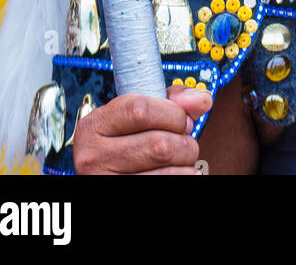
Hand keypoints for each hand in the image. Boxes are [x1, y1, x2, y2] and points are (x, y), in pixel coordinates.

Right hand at [72, 85, 212, 174]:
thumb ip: (167, 102)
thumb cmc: (120, 144)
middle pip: (159, 144)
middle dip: (184, 141)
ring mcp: (105, 182)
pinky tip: (179, 173)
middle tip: (185, 142)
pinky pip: (167, 185)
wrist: (96, 178)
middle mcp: (94, 157)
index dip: (172, 113)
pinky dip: (183, 177)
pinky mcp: (118, 197)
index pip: (140, 110)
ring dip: (186, 164)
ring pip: (167, 171)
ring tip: (181, 160)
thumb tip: (202, 99)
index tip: (183, 119)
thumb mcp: (131, 118)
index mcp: (95, 126)